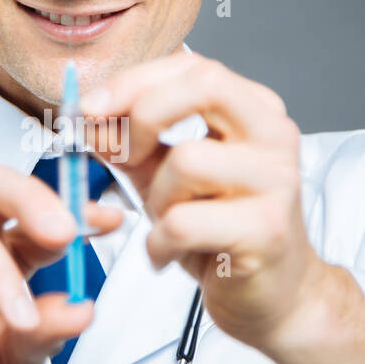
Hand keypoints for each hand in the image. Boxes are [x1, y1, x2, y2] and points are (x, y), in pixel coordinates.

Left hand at [81, 51, 364, 363]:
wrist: (272, 297)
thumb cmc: (220, 232)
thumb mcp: (166, 177)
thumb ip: (130, 144)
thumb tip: (88, 117)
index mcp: (254, 110)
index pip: (193, 67)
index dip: (134, 81)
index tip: (90, 107)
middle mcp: (273, 135)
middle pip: (204, 86)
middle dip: (144, 116)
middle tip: (124, 155)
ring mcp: (276, 181)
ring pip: (188, 161)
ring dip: (156, 198)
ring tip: (165, 224)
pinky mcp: (267, 229)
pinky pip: (185, 222)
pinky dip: (158, 244)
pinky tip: (167, 254)